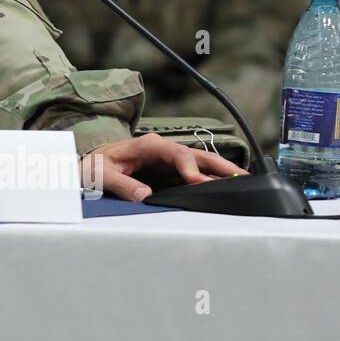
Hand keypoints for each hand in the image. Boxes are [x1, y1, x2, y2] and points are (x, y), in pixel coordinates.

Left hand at [81, 133, 247, 201]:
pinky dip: (214, 181)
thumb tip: (143, 195)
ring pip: (203, 165)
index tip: (197, 181)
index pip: (174, 152)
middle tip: (244, 178)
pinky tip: (229, 190)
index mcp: (147, 146)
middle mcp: (164, 150)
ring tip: (246, 184)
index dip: (188, 165)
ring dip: (223, 173)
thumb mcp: (101, 174)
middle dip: (220, 166)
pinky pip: (198, 175)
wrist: (93, 165)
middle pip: (197, 155)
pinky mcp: (174, 172)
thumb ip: (121, 184)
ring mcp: (171, 161)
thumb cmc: (97, 166)